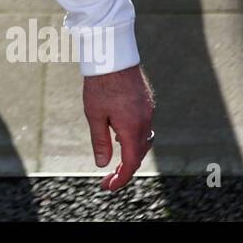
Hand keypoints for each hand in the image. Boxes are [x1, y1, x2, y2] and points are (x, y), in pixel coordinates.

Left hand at [83, 64, 154, 190]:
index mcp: (132, 129)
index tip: (108, 186)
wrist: (113, 55)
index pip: (130, 163)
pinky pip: (143, 126)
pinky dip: (133, 136)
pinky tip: (120, 133)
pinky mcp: (147, 102)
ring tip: (115, 158)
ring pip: (143, 140)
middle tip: (109, 177)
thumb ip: (100, 141)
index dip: (120, 178)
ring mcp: (148, 111)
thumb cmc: (100, 84)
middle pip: (138, 154)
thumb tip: (102, 164)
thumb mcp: (94, 115)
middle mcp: (144, 122)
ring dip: (131, 152)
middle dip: (125, 168)